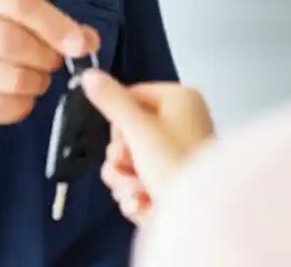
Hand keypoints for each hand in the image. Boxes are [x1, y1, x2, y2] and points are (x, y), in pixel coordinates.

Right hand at [0, 0, 98, 133]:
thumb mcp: (10, 16)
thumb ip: (51, 23)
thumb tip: (88, 41)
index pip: (19, 2)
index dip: (55, 24)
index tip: (79, 44)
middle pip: (12, 41)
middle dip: (45, 56)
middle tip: (54, 62)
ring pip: (12, 79)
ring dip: (37, 83)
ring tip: (36, 78)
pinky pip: (3, 107)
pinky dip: (22, 105)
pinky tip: (17, 96)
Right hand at [81, 70, 214, 221]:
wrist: (201, 217)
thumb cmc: (173, 164)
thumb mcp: (138, 129)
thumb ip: (112, 101)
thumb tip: (89, 73)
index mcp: (180, 99)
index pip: (132, 95)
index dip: (117, 121)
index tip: (119, 141)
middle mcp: (182, 121)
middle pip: (129, 132)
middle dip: (120, 159)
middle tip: (126, 168)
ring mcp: (179, 153)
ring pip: (132, 161)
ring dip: (125, 181)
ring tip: (137, 194)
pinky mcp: (176, 181)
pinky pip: (143, 180)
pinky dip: (138, 195)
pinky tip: (143, 206)